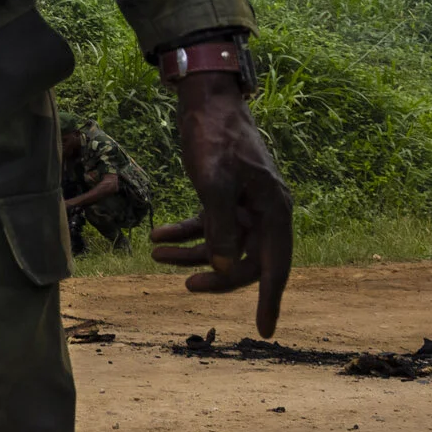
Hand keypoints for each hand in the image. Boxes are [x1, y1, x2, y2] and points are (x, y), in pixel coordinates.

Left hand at [151, 73, 292, 336]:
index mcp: (275, 210)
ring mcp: (245, 204)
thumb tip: (227, 269)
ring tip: (155, 255)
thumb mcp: (215, 183)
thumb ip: (222, 228)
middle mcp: (265, 211)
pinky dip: (184, 232)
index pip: (276, 266)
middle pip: (246, 259)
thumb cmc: (215, 138)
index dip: (270, 299)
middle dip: (216, 273)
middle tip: (184, 283)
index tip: (264, 331)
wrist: (205, 100)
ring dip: (191, 252)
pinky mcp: (225, 195)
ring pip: (223, 243)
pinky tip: (156, 236)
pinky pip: (208, 225)